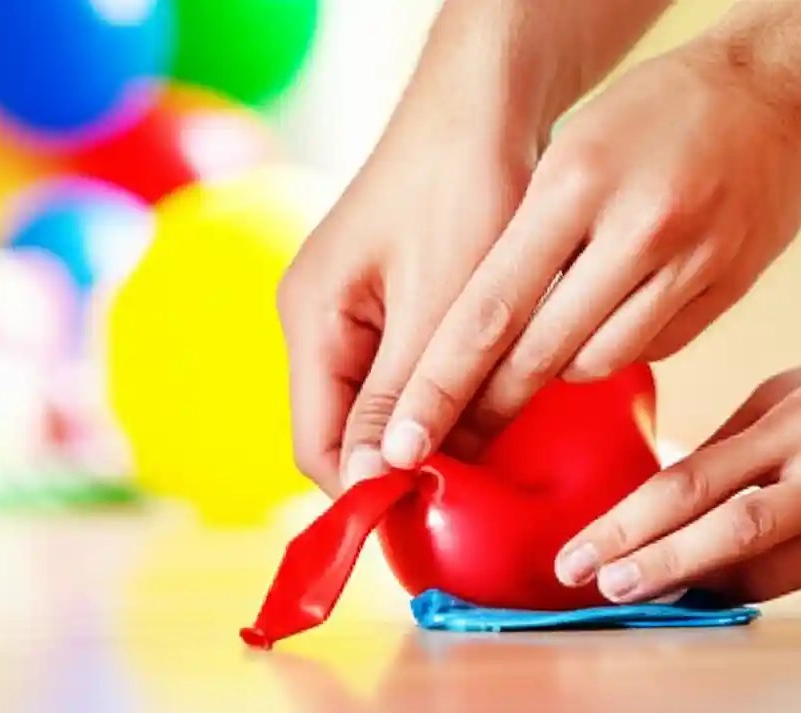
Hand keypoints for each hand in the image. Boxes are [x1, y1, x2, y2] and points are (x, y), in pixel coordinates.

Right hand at [277, 0, 671, 495]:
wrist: (485, 104)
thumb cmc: (462, 187)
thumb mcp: (440, 304)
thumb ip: (406, 394)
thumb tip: (380, 479)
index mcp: (312, 318)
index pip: (316, 444)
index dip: (366, 492)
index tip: (429, 521)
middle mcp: (319, 319)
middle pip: (345, 430)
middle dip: (403, 464)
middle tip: (472, 490)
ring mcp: (351, 310)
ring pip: (379, 405)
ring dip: (429, 431)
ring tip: (488, 447)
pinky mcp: (387, 302)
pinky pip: (403, 372)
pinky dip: (443, 396)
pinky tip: (487, 402)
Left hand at [379, 44, 800, 475]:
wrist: (769, 88)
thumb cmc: (645, 116)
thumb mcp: (562, 155)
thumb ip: (520, 243)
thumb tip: (469, 340)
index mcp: (573, 186)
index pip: (489, 309)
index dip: (441, 384)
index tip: (405, 441)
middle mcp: (635, 227)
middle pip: (541, 353)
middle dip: (490, 402)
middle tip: (456, 434)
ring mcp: (693, 260)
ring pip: (599, 362)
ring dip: (557, 370)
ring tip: (539, 350)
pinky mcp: (730, 286)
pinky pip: (655, 351)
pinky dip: (617, 349)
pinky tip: (606, 322)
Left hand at [556, 363, 800, 603]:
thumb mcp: (789, 396)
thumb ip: (727, 444)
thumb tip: (660, 491)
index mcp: (790, 425)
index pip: (692, 479)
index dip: (628, 521)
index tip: (581, 550)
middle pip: (722, 532)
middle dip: (650, 564)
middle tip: (595, 584)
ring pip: (753, 572)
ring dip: (685, 584)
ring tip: (632, 587)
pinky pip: (781, 583)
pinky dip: (729, 585)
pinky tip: (690, 586)